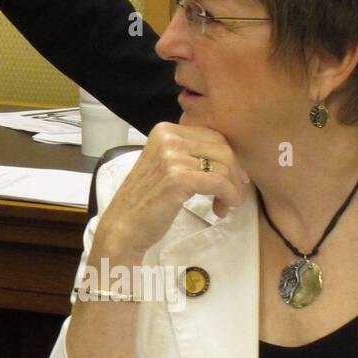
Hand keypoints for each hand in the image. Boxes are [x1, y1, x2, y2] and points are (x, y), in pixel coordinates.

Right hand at [95, 123, 248, 260]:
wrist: (123, 226)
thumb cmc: (146, 201)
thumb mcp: (165, 165)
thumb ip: (189, 154)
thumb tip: (231, 158)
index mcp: (164, 131)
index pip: (213, 135)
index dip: (229, 159)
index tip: (233, 179)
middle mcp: (167, 138)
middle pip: (222, 148)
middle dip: (234, 174)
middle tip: (231, 195)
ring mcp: (171, 157)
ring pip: (224, 166)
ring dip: (232, 189)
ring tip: (224, 206)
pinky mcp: (178, 179)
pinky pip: (219, 182)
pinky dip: (229, 196)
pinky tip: (223, 209)